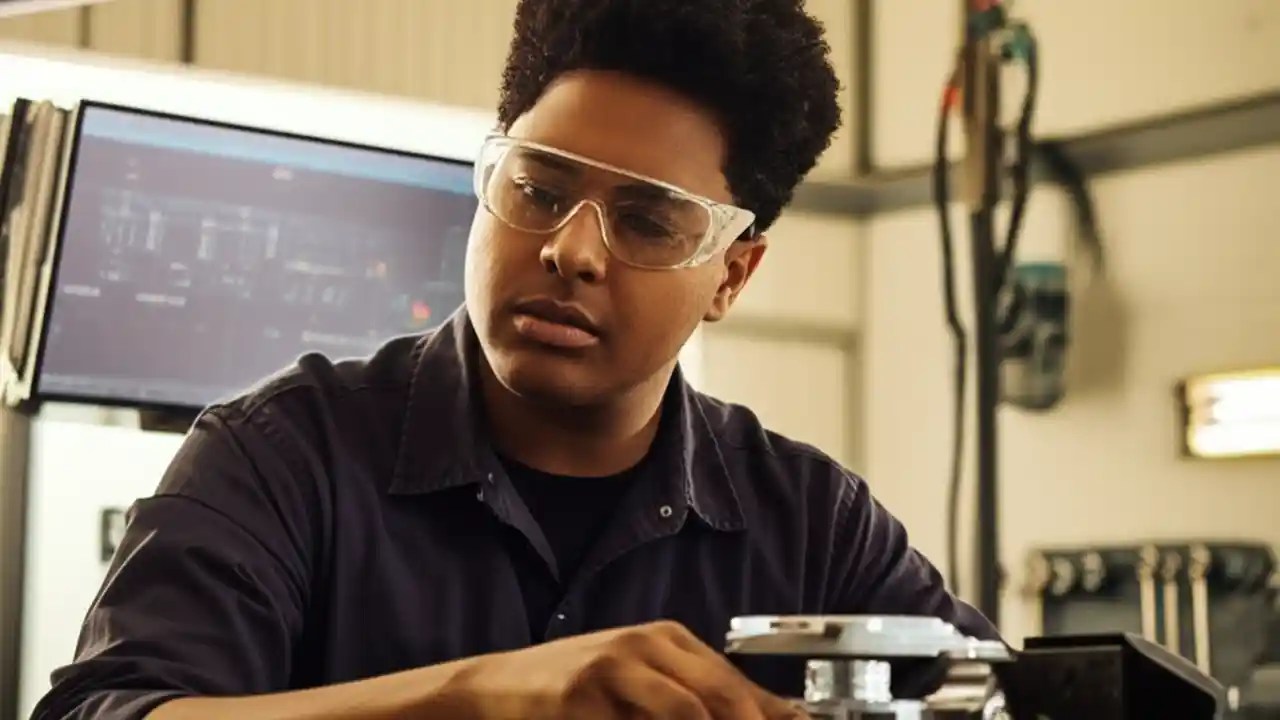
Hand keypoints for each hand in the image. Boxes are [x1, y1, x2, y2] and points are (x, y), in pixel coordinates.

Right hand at [447, 620, 806, 719]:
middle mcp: (645, 646)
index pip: (738, 687)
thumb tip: (770, 714)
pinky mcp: (583, 695)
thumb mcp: (639, 682)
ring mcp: (613, 669)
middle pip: (721, 697)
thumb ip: (697, 699)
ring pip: (689, 710)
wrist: (494, 689)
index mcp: (666, 640)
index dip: (773, 718)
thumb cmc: (571, 690)